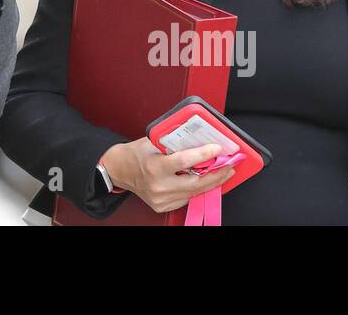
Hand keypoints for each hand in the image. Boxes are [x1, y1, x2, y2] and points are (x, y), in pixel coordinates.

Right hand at [99, 139, 235, 213]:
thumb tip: (198, 140)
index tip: (217, 149)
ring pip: (193, 193)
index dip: (203, 155)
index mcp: (154, 166)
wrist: (118, 170)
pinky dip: (197, 190)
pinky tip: (205, 182)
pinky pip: (186, 198)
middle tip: (229, 166)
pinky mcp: (162, 206)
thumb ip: (173, 143)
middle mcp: (158, 186)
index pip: (184, 161)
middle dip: (216, 174)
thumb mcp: (151, 142)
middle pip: (195, 183)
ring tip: (223, 173)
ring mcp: (160, 199)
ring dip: (211, 183)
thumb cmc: (135, 153)